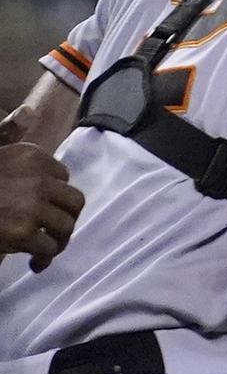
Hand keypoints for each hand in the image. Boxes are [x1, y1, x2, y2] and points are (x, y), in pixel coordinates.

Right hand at [0, 139, 82, 266]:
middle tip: (54, 232)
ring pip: (66, 226)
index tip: (44, 206)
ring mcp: (32, 206)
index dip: (54, 195)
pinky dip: (45, 257)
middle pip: (74, 201)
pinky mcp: (24, 232)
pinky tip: (35, 262)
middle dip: (67, 218)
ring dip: (59, 241)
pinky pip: (49, 247)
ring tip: (45, 250)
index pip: (62, 177)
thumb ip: (6, 132)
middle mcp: (38, 179)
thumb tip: (27, 111)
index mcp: (31, 156)